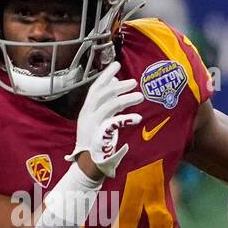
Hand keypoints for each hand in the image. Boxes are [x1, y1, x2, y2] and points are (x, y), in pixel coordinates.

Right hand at [66, 61, 143, 178]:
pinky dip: (126, 120)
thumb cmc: (96, 141)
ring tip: (140, 96)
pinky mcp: (100, 136)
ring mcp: (93, 125)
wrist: (88, 164)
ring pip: (109, 106)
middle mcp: (88, 115)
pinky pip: (114, 124)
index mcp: (87, 110)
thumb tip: (115, 81)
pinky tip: (137, 119)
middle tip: (134, 82)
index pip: (95, 88)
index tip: (116, 64)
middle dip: (118, 86)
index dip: (105, 75)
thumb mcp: (99, 118)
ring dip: (125, 99)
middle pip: (101, 94)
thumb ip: (107, 101)